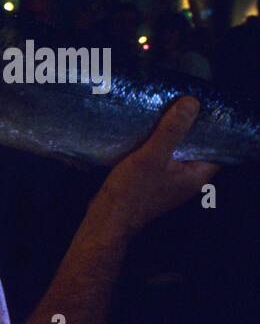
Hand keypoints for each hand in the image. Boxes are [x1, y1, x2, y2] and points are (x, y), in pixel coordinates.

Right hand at [92, 97, 219, 236]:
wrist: (107, 219)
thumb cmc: (131, 193)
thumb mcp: (151, 157)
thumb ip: (172, 130)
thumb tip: (191, 103)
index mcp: (197, 176)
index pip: (216, 145)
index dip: (210, 126)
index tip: (200, 107)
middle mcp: (188, 179)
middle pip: (196, 146)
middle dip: (188, 128)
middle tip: (179, 104)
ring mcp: (171, 181)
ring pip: (177, 151)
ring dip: (170, 136)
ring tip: (162, 114)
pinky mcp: (154, 182)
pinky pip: (162, 158)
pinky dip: (157, 146)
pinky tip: (146, 135)